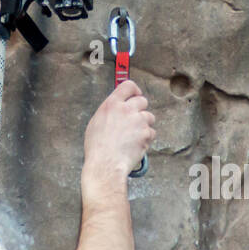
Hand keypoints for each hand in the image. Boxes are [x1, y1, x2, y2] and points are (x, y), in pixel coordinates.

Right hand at [82, 80, 155, 200]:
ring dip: (144, 124)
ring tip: (133, 136)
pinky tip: (136, 145)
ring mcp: (138, 121)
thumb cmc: (97, 147)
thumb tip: (117, 107)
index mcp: (112, 104)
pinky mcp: (146, 133)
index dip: (134, 90)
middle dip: (140, 109)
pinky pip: (151, 132)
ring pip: (149, 117)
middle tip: (134, 120)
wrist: (106, 164)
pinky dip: (146, 138)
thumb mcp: (96, 122)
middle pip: (142, 100)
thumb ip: (109, 111)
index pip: (128, 86)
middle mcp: (126, 109)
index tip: (135, 95)